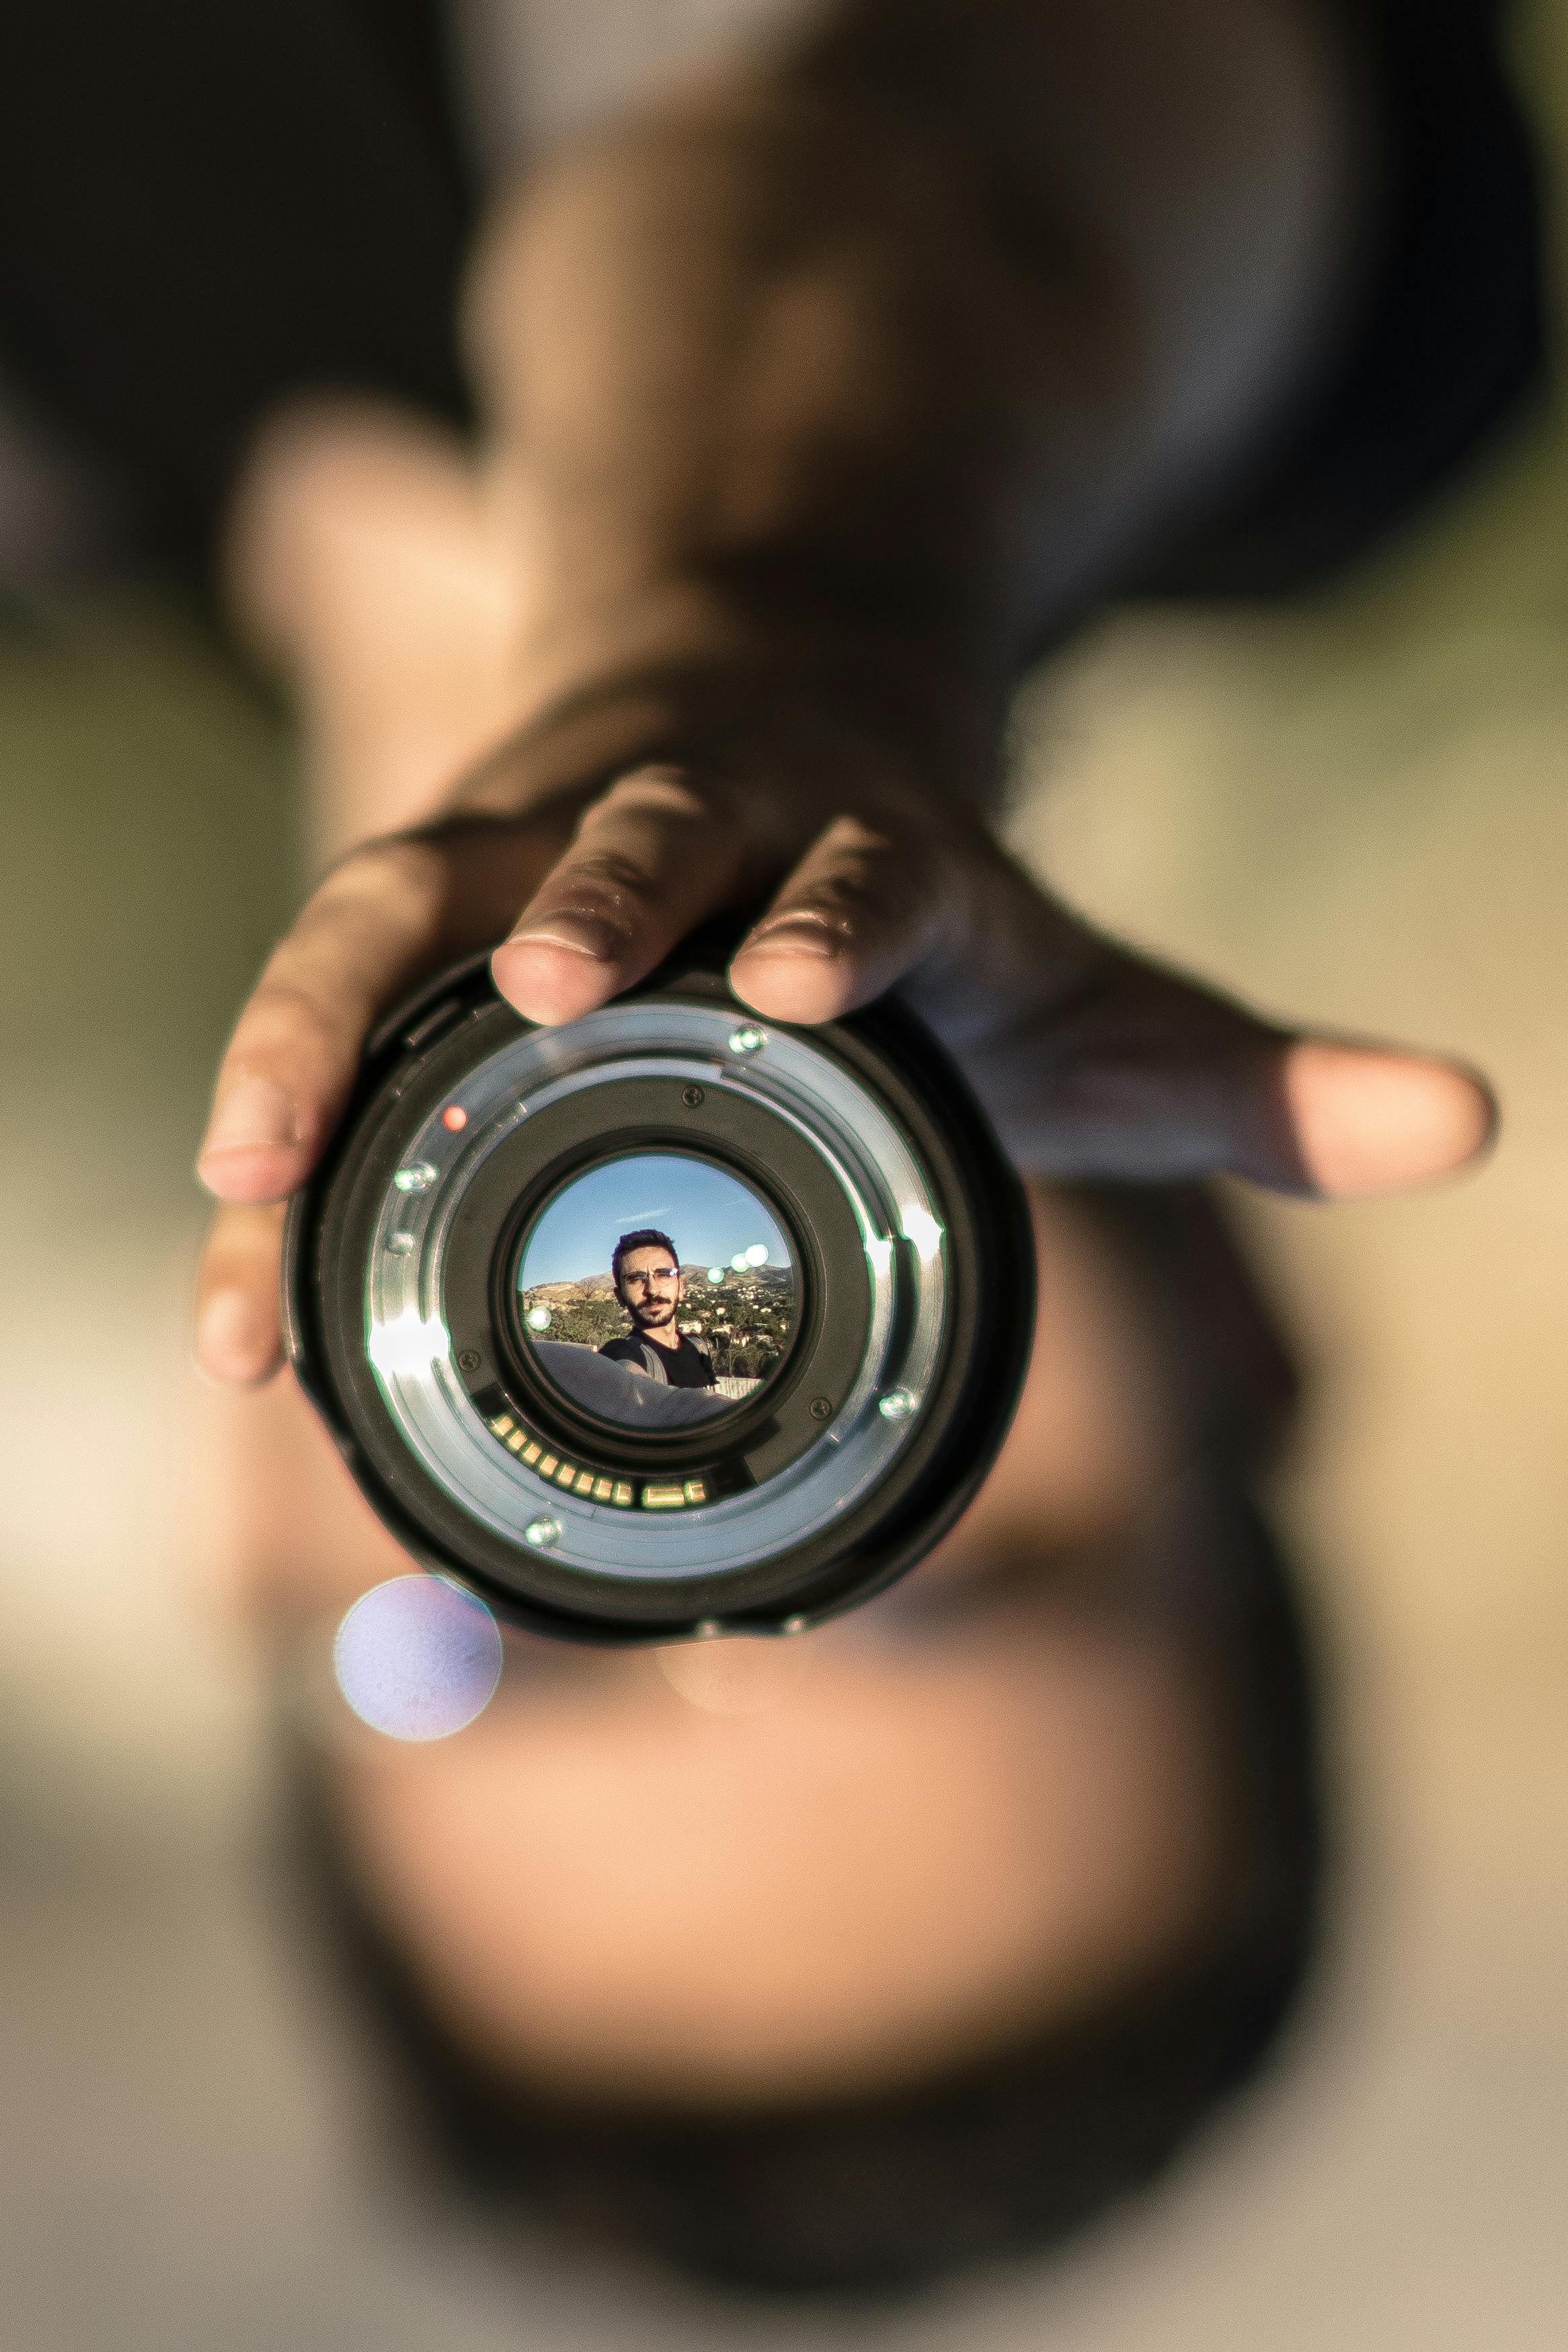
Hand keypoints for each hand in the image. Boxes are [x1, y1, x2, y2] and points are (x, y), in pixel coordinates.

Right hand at [193, 408, 1492, 1387]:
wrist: (776, 681)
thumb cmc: (934, 892)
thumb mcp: (1093, 982)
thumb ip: (1256, 1070)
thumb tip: (1475, 1127)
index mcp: (874, 840)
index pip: (877, 862)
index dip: (848, 911)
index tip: (816, 981)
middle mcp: (699, 813)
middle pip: (642, 831)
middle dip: (601, 894)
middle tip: (556, 975)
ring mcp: (547, 833)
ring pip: (420, 895)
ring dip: (343, 1013)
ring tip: (255, 1161)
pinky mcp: (440, 872)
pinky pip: (332, 968)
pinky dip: (277, 1077)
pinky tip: (227, 1212)